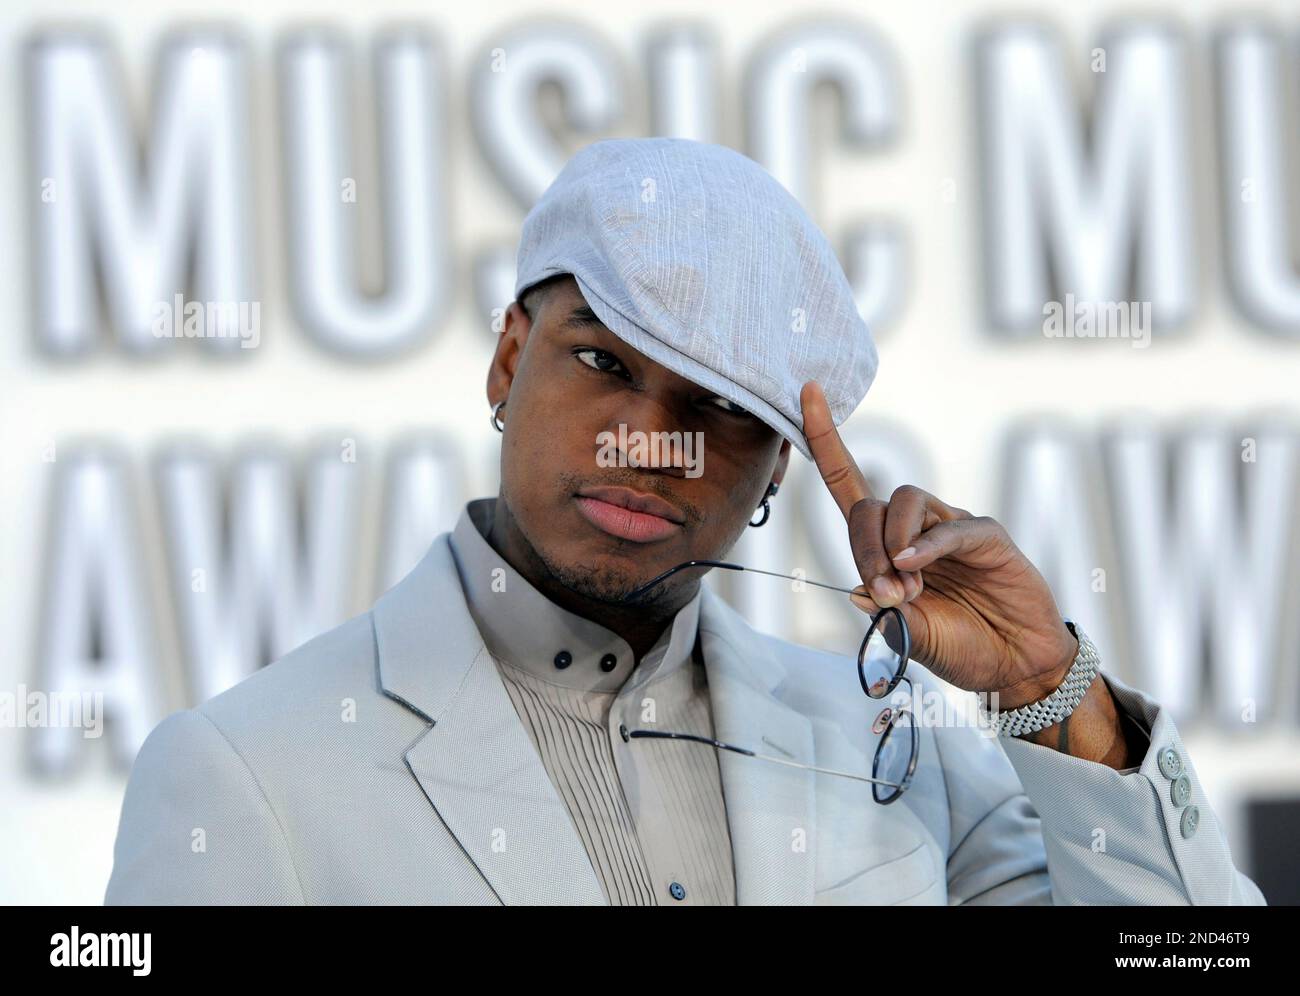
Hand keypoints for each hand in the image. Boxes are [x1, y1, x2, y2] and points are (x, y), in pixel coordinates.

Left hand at [799, 381, 1077, 706]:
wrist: (1015, 666)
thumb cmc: (960, 647)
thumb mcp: (908, 637)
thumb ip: (882, 614)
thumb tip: (858, 589)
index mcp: (887, 546)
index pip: (847, 485)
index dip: (825, 441)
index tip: (807, 395)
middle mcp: (916, 528)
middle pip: (867, 505)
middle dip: (864, 547)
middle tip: (884, 592)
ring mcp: (952, 528)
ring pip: (904, 501)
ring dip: (891, 543)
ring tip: (907, 589)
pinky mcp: (987, 536)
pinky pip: (950, 528)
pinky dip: (927, 546)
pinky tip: (914, 569)